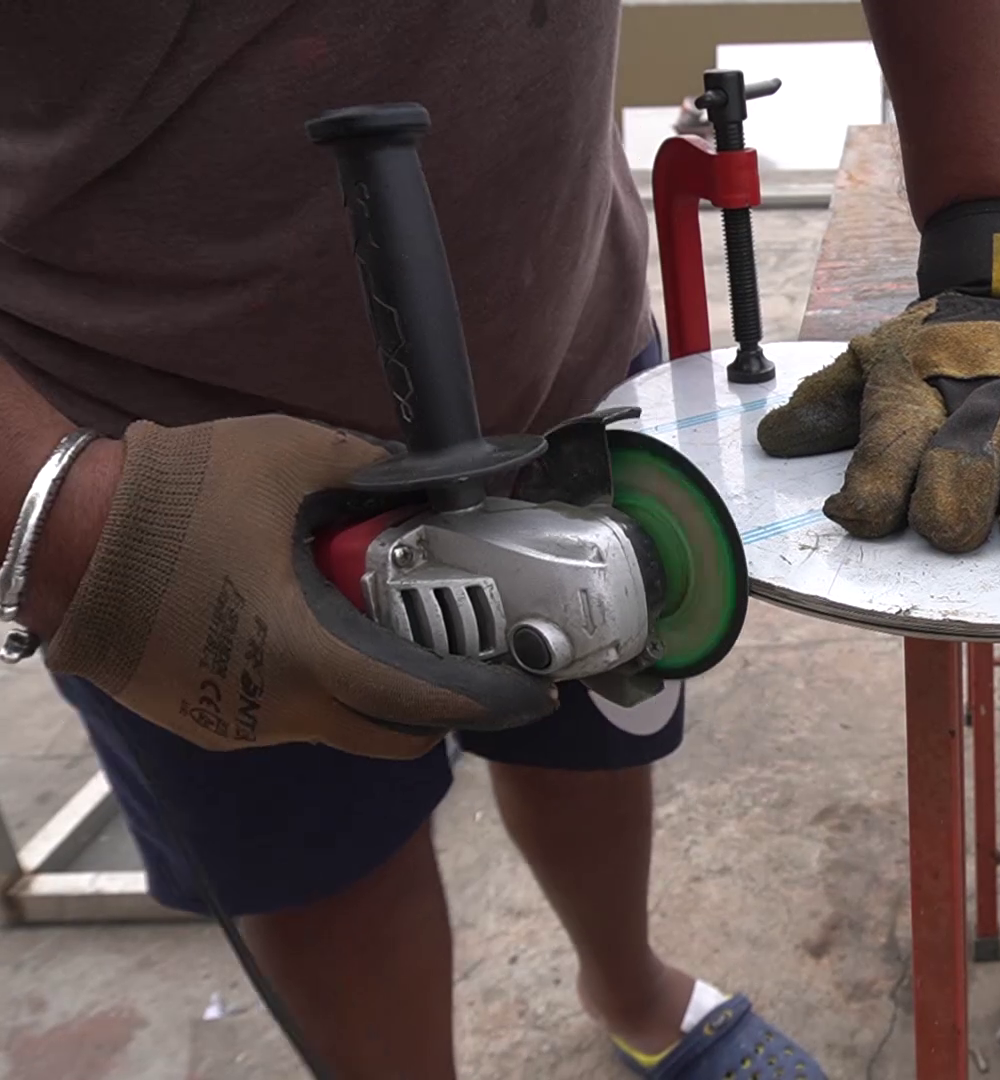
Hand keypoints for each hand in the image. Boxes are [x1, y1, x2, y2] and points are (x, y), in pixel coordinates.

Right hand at [45, 416, 555, 758]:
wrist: (59, 534)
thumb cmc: (172, 494)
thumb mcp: (291, 457)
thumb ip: (371, 467)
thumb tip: (428, 471)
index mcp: (309, 661)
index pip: (423, 704)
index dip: (486, 700)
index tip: (528, 694)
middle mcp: (275, 712)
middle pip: (387, 735)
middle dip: (435, 711)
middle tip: (464, 669)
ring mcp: (232, 724)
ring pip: (331, 727)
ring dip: (368, 694)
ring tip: (384, 636)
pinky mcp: (197, 720)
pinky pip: (280, 717)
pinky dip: (312, 689)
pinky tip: (309, 634)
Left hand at [757, 199, 999, 553]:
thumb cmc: (938, 341)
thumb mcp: (874, 358)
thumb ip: (825, 405)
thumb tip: (776, 439)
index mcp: (918, 393)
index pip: (886, 466)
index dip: (868, 504)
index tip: (857, 510)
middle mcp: (983, 407)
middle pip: (960, 491)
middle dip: (946, 518)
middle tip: (944, 515)